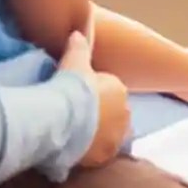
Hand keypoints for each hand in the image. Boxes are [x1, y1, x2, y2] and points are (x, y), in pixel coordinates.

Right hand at [58, 31, 129, 167]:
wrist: (63, 116)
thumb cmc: (70, 86)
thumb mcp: (74, 61)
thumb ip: (78, 47)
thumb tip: (77, 33)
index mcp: (119, 89)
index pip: (111, 93)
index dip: (95, 97)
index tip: (80, 100)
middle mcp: (125, 113)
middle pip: (114, 115)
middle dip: (101, 117)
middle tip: (80, 121)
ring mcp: (117, 136)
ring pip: (111, 136)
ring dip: (99, 136)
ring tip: (79, 138)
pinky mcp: (106, 155)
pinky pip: (101, 155)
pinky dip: (93, 154)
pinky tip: (79, 152)